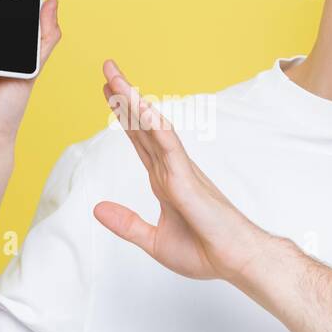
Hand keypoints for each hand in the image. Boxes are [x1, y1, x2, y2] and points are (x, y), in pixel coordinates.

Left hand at [92, 59, 264, 281]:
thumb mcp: (153, 240)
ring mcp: (180, 170)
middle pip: (142, 126)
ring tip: (116, 78)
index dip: (123, 116)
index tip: (107, 92)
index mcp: (165, 181)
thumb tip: (97, 208)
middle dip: (123, 97)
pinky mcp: (187, 179)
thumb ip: (126, 223)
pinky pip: (168, 146)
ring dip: (133, 102)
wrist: (235, 261)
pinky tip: (140, 107)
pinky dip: (153, 125)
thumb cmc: (205, 250)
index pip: (140, 140)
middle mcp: (172, 169)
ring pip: (153, 128)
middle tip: (107, 69)